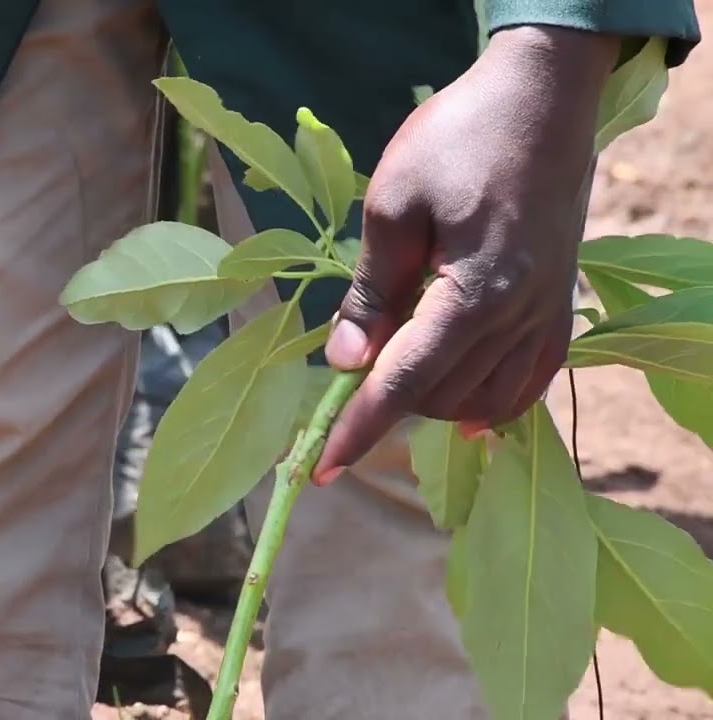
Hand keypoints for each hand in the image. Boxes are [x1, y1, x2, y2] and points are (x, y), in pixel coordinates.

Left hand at [313, 26, 619, 483]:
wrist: (542, 98)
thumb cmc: (458, 140)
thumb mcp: (391, 206)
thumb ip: (370, 292)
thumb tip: (345, 362)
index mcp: (474, 294)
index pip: (405, 382)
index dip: (359, 428)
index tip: (322, 468)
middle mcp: (519, 317)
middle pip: (441, 395)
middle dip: (388, 400)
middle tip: (347, 375)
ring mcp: (547, 315)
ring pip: (482, 399)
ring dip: (431, 400)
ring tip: (392, 374)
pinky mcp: (560, 307)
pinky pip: (527, 383)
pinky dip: (491, 404)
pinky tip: (464, 414)